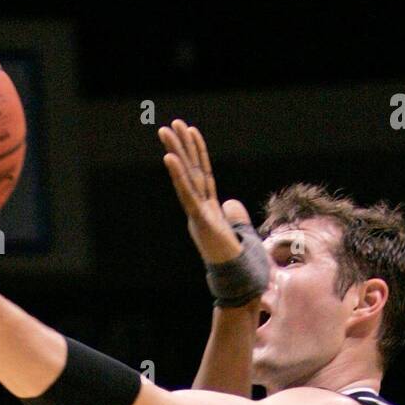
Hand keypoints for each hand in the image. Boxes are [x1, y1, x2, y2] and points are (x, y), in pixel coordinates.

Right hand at [158, 119, 250, 264]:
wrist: (237, 279)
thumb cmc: (238, 261)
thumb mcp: (239, 233)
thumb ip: (235, 216)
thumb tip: (231, 203)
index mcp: (208, 210)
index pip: (203, 175)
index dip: (198, 153)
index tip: (192, 131)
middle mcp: (200, 209)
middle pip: (191, 172)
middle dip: (181, 147)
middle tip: (170, 124)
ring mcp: (198, 214)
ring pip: (186, 178)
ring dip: (175, 153)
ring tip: (166, 132)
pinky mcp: (200, 221)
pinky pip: (187, 194)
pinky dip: (178, 176)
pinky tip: (170, 158)